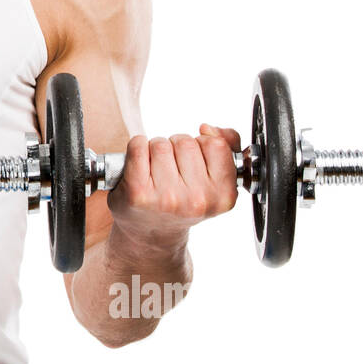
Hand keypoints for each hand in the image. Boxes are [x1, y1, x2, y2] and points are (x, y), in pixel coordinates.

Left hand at [106, 124, 241, 253]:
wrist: (151, 234)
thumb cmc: (181, 203)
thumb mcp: (215, 181)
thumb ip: (226, 147)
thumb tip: (209, 129)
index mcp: (223, 196)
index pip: (215, 145)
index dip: (201, 145)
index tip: (195, 160)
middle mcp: (197, 200)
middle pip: (185, 142)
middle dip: (176, 148)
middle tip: (173, 170)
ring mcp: (167, 197)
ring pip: (161, 143)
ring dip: (156, 150)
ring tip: (156, 172)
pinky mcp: (138, 192)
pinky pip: (137, 146)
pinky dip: (136, 149)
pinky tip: (140, 168)